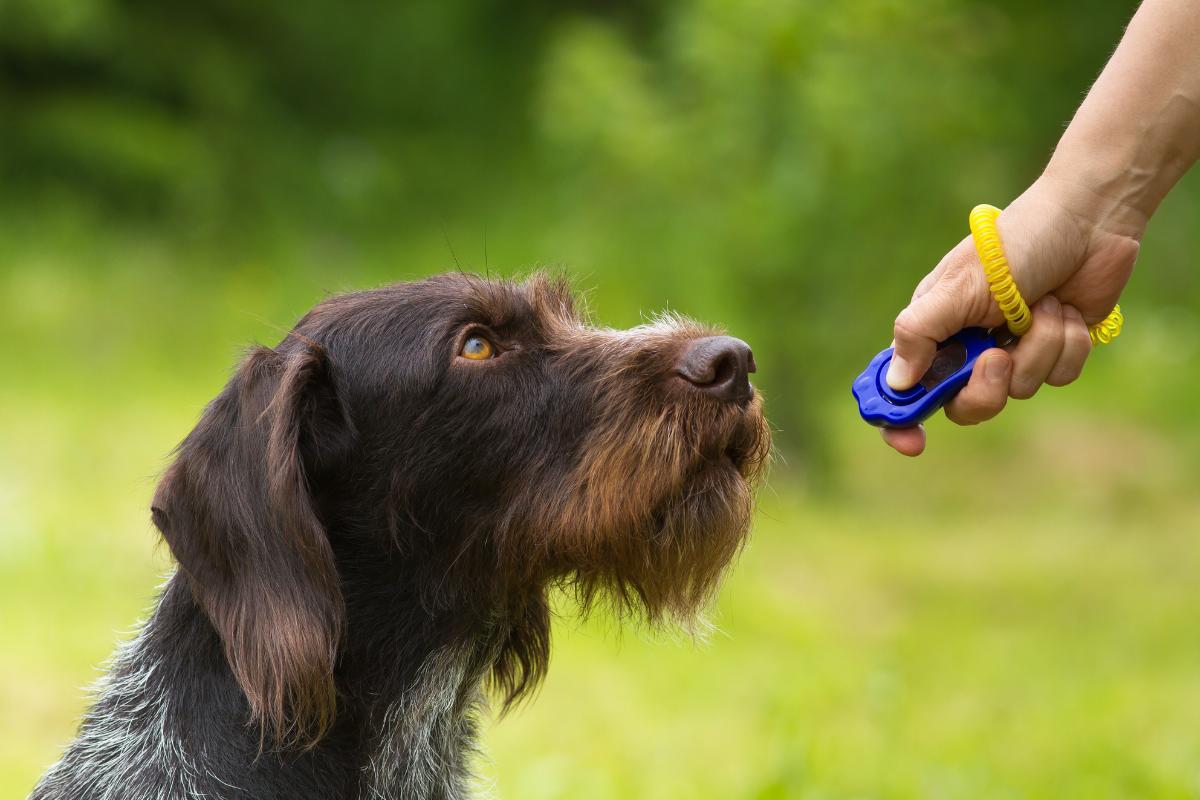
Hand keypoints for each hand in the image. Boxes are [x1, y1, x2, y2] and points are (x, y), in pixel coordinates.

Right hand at [881, 176, 1139, 455]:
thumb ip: (919, 334)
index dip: (900, 419)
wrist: (1089, 221)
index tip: (913, 443)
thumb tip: (897, 384)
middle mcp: (968, 346)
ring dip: (1038, 347)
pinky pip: (1057, 377)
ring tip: (1043, 305)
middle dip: (986, 387)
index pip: (902, 387)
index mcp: (933, 330)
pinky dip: (1066, 344)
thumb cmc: (1015, 244)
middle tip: (998, 357)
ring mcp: (1012, 351)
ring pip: (1018, 390)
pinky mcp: (1053, 351)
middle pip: (964, 406)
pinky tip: (1066, 310)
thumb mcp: (958, 287)